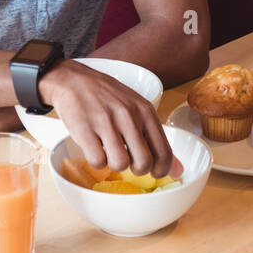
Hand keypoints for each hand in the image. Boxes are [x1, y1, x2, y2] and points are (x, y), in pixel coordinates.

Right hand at [40, 60, 174, 178]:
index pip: (163, 151)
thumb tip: (177, 170)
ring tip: (109, 152)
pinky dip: (96, 162)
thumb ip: (156, 138)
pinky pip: (97, 161)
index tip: (154, 173)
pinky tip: (95, 149)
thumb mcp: (137, 109)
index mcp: (145, 111)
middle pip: (143, 162)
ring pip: (120, 164)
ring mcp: (106, 122)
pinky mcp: (85, 129)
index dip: (161, 170)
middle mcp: (128, 115)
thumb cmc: (108, 97)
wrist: (74, 80)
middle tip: (129, 163)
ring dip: (114, 165)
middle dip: (137, 170)